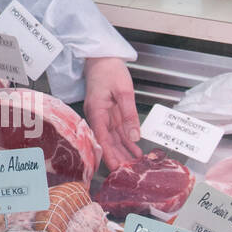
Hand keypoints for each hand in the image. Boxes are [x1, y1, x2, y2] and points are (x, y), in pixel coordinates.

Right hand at [83, 57, 142, 171]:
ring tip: (135, 165)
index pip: (102, 138)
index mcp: (96, 111)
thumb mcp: (123, 92)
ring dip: (123, 152)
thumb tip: (134, 137)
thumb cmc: (109, 70)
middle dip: (118, 157)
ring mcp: (103, 115)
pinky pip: (117, 131)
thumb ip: (129, 115)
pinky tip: (135, 151)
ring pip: (113, 138)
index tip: (117, 168)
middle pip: (107, 141)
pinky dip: (127, 141)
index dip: (109, 154)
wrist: (101, 58)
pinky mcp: (108, 113)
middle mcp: (97, 116)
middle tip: (130, 173)